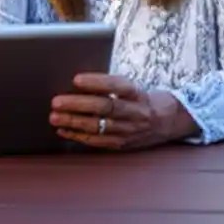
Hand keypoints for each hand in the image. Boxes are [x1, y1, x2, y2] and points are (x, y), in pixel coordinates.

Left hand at [49, 73, 197, 150]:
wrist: (168, 121)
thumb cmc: (143, 99)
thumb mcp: (133, 87)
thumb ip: (110, 86)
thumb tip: (77, 83)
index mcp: (138, 94)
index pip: (117, 86)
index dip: (97, 82)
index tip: (76, 79)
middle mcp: (135, 113)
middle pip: (105, 108)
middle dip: (78, 105)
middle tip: (57, 101)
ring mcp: (129, 131)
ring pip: (99, 127)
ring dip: (73, 123)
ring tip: (54, 117)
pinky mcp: (122, 144)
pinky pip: (98, 142)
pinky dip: (78, 136)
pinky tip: (63, 130)